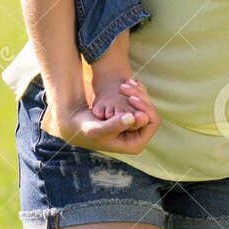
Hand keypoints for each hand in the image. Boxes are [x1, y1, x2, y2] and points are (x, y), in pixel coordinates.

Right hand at [45, 78, 159, 154]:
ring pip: (146, 105)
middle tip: (125, 86)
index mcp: (135, 145)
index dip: (145, 107)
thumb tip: (134, 118)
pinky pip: (140, 103)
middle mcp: (138, 138)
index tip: (131, 97)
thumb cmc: (85, 128)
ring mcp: (136, 128)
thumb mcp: (97, 128)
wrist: (75, 123)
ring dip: (137, 92)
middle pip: (151, 112)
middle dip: (140, 96)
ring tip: (123, 84)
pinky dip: (135, 92)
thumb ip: (114, 125)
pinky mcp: (132, 119)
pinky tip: (124, 84)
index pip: (153, 122)